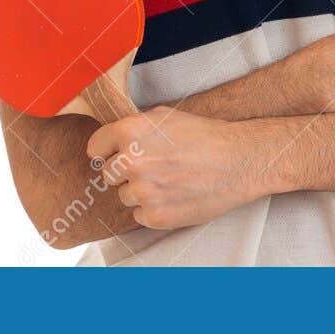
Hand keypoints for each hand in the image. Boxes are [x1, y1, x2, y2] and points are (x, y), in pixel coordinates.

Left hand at [87, 106, 277, 230]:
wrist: (239, 160)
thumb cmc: (204, 135)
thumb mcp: (165, 116)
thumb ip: (134, 128)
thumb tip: (112, 141)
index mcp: (130, 132)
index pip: (95, 147)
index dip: (107, 149)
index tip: (115, 153)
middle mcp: (132, 162)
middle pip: (107, 174)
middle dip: (125, 171)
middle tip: (153, 166)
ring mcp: (143, 192)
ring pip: (124, 196)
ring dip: (140, 191)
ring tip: (168, 180)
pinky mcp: (156, 217)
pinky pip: (139, 215)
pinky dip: (153, 209)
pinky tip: (174, 196)